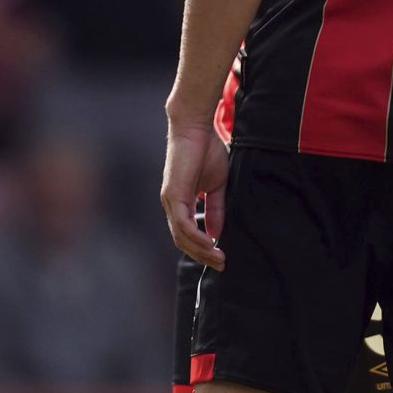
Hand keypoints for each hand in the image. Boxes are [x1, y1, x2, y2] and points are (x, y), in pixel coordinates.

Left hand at [161, 118, 229, 268]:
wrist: (196, 127)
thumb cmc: (206, 151)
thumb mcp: (217, 186)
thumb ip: (216, 209)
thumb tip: (217, 235)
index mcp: (180, 203)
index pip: (187, 235)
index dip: (202, 249)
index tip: (220, 258)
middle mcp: (171, 205)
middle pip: (182, 241)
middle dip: (202, 256)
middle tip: (221, 265)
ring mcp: (170, 201)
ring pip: (181, 236)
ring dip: (200, 251)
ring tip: (219, 259)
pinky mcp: (174, 195)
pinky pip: (183, 224)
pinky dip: (196, 236)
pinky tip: (211, 244)